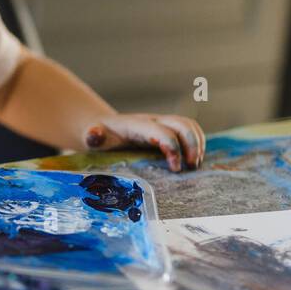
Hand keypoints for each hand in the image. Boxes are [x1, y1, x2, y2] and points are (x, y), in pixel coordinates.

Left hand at [84, 114, 205, 171]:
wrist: (103, 128)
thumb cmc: (99, 137)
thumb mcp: (93, 138)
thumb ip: (94, 136)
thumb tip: (94, 134)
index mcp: (137, 125)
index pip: (162, 130)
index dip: (172, 147)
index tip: (175, 168)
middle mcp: (153, 121)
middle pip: (181, 124)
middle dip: (192, 144)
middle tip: (192, 167)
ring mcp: (162, 124)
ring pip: (188, 125)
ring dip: (198, 143)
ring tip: (195, 165)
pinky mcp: (167, 131)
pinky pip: (189, 131)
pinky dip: (197, 143)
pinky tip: (194, 161)